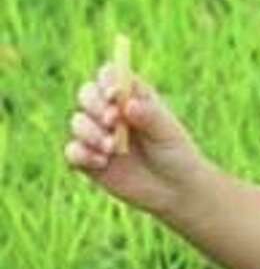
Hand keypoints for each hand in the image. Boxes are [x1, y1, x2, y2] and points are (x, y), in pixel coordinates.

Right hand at [65, 61, 208, 216]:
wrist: (176, 192)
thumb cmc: (177, 156)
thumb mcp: (169, 135)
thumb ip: (150, 117)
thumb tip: (127, 104)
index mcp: (130, 97)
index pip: (110, 76)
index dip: (107, 80)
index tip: (115, 95)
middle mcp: (109, 112)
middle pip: (87, 94)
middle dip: (95, 105)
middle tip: (112, 121)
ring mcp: (97, 135)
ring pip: (78, 122)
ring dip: (91, 133)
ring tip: (113, 148)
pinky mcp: (89, 159)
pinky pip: (73, 151)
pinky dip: (82, 154)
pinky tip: (102, 163)